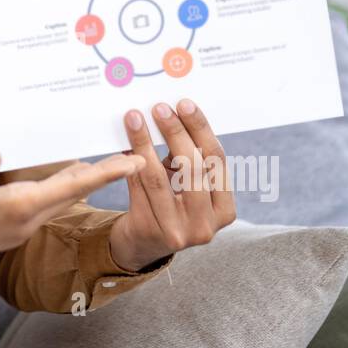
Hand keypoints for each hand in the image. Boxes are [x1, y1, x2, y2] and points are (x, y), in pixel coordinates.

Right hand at [0, 143, 146, 288]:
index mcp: (17, 208)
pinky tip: (62, 177)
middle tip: (135, 156)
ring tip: (107, 162)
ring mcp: (18, 226)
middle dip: (105, 175)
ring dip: (85, 182)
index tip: (135, 162)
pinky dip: (63, 187)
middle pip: (74, 193)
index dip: (104, 172)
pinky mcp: (8, 226)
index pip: (70, 187)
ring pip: (61, 199)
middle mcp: (25, 220)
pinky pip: (46, 203)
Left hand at [108, 98, 236, 270]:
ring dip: (145, 143)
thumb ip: (188, 157)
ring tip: (134, 118)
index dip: (200, 129)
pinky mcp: (151, 230)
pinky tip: (123, 142)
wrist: (143, 243)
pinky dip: (130, 163)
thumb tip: (171, 110)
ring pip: (159, 178)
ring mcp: (179, 231)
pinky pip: (138, 188)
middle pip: (192, 168)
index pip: (216, 160)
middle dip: (175, 132)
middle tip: (159, 107)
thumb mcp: (187, 185)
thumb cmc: (170, 203)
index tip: (184, 103)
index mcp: (225, 209)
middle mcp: (207, 224)